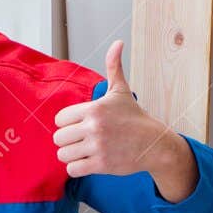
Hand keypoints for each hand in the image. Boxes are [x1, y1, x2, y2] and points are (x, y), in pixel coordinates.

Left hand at [53, 40, 195, 201]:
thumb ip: (114, 66)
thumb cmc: (135, 118)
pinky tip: (87, 162)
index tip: (79, 125)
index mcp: (94, 109)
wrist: (154, 144)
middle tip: (80, 140)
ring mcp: (97, 147)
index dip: (67, 123)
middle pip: (58, 138)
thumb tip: (118, 42)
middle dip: (67, 140)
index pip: (60, 119)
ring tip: (83, 151)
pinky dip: (77, 167)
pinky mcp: (101, 165)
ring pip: (63, 154)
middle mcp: (94, 127)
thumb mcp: (122, 91)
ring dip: (71, 155)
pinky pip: (73, 169)